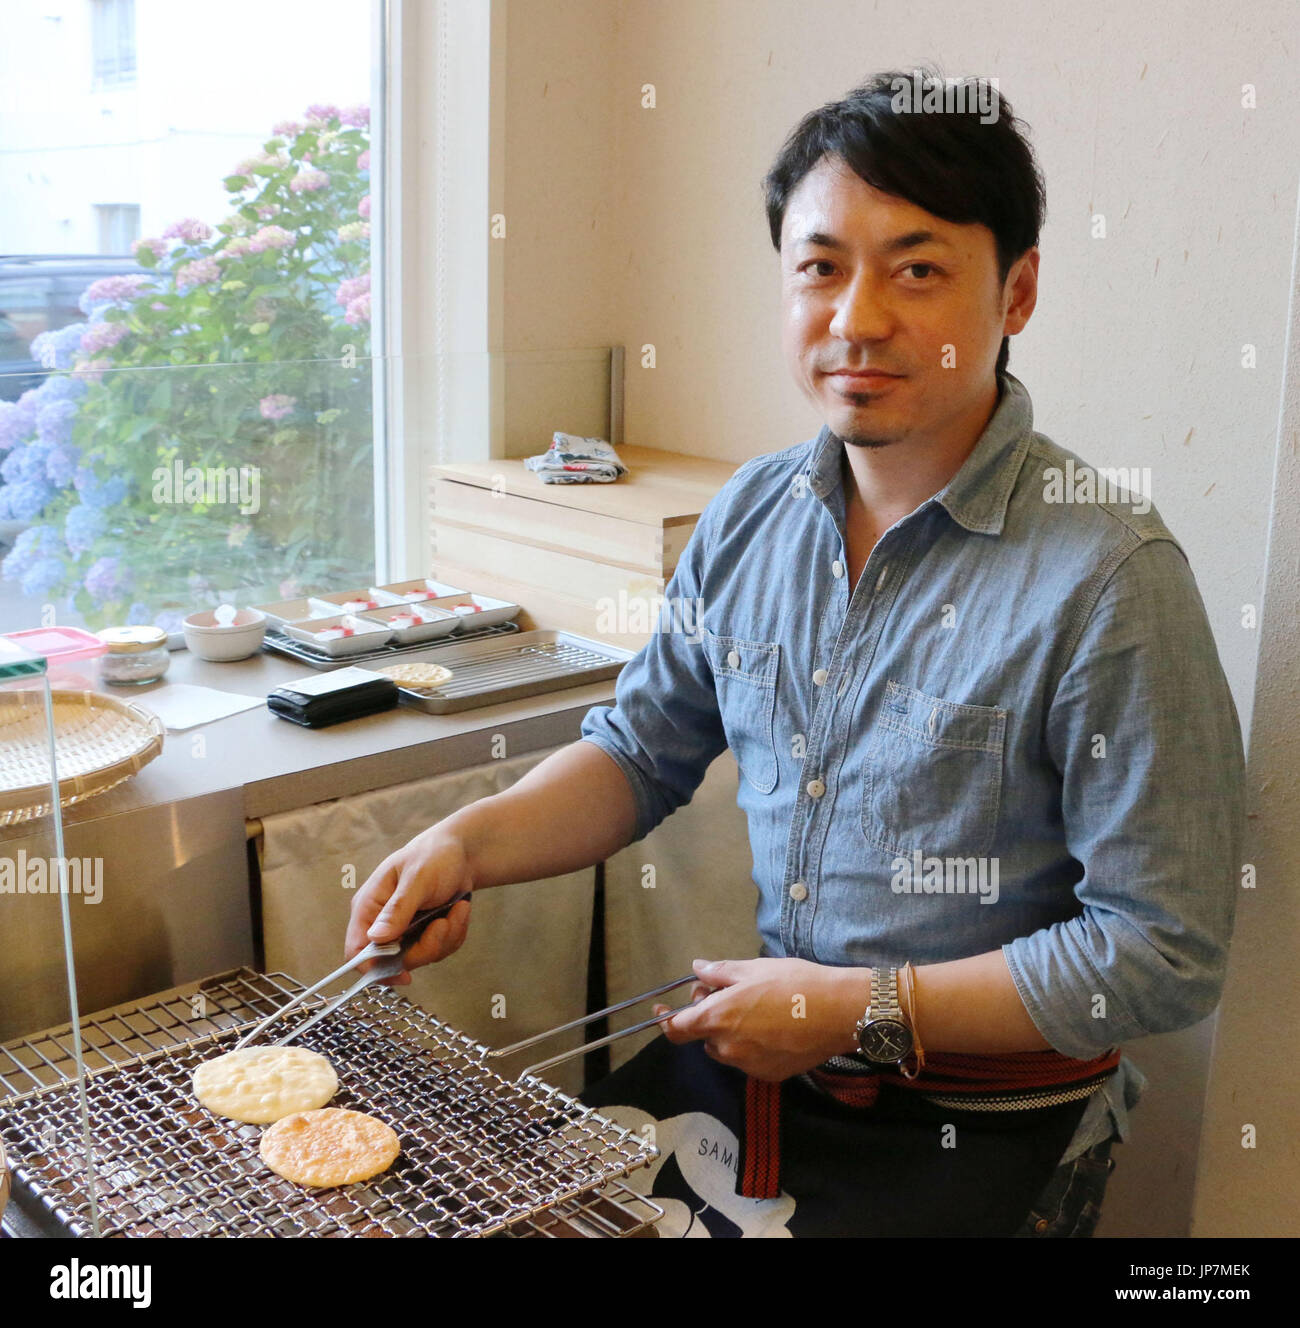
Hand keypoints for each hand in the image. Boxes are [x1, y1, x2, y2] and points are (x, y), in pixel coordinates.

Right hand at [344, 826, 473, 984]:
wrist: (463, 852)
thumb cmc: (434, 855)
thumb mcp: (418, 878)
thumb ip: (398, 909)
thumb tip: (375, 937)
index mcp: (369, 907)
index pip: (356, 950)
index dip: (374, 967)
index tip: (403, 973)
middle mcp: (383, 923)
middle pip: (395, 960)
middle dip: (426, 946)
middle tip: (444, 922)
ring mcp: (405, 931)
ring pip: (422, 956)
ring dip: (446, 936)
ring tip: (457, 907)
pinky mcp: (425, 934)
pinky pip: (440, 949)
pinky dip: (455, 933)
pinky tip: (459, 910)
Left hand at [653, 957, 867, 1080]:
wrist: (838, 1011)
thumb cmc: (794, 983)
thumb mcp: (753, 968)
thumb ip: (719, 972)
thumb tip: (697, 969)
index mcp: (718, 1017)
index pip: (677, 1028)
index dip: (665, 1020)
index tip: (662, 1011)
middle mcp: (728, 1047)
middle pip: (705, 1036)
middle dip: (711, 1018)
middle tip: (732, 994)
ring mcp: (748, 1065)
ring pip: (727, 1049)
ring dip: (732, 1033)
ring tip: (760, 1009)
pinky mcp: (769, 1075)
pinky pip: (750, 1060)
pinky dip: (754, 1046)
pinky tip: (777, 1028)